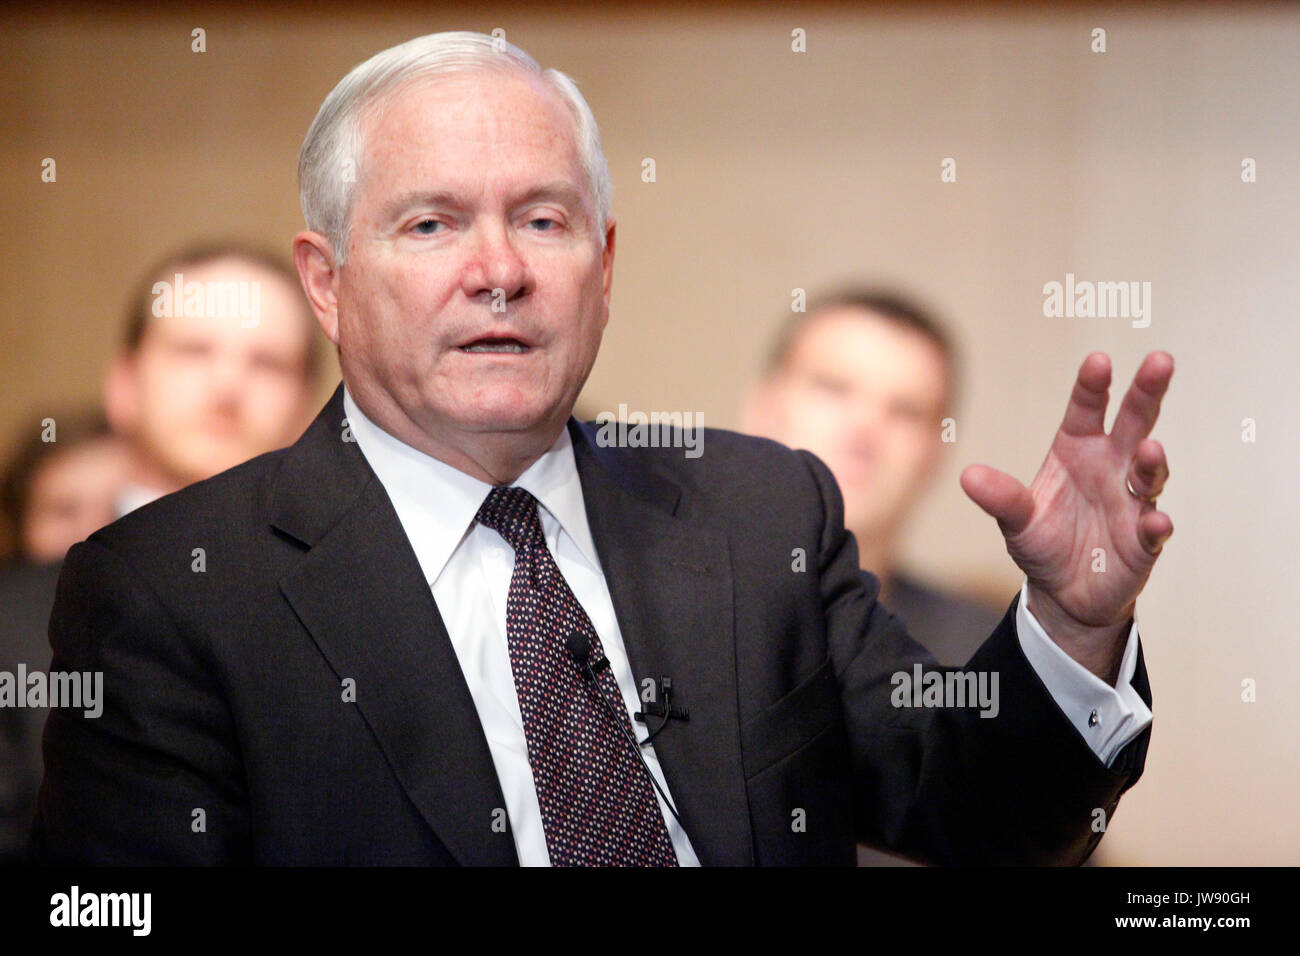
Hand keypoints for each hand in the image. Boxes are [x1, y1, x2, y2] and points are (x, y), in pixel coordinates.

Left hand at [960, 352, 1173, 677]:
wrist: (1064, 593)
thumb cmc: (1043, 542)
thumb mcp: (1016, 520)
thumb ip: (1000, 497)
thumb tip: (969, 477)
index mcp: (1077, 451)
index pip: (1086, 410)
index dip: (1093, 386)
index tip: (1098, 361)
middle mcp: (1111, 467)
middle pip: (1134, 423)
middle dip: (1147, 393)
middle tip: (1160, 362)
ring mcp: (1132, 502)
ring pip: (1149, 472)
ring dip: (1152, 461)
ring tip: (1149, 450)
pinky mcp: (1144, 541)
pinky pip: (1153, 529)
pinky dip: (1156, 525)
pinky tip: (1154, 522)